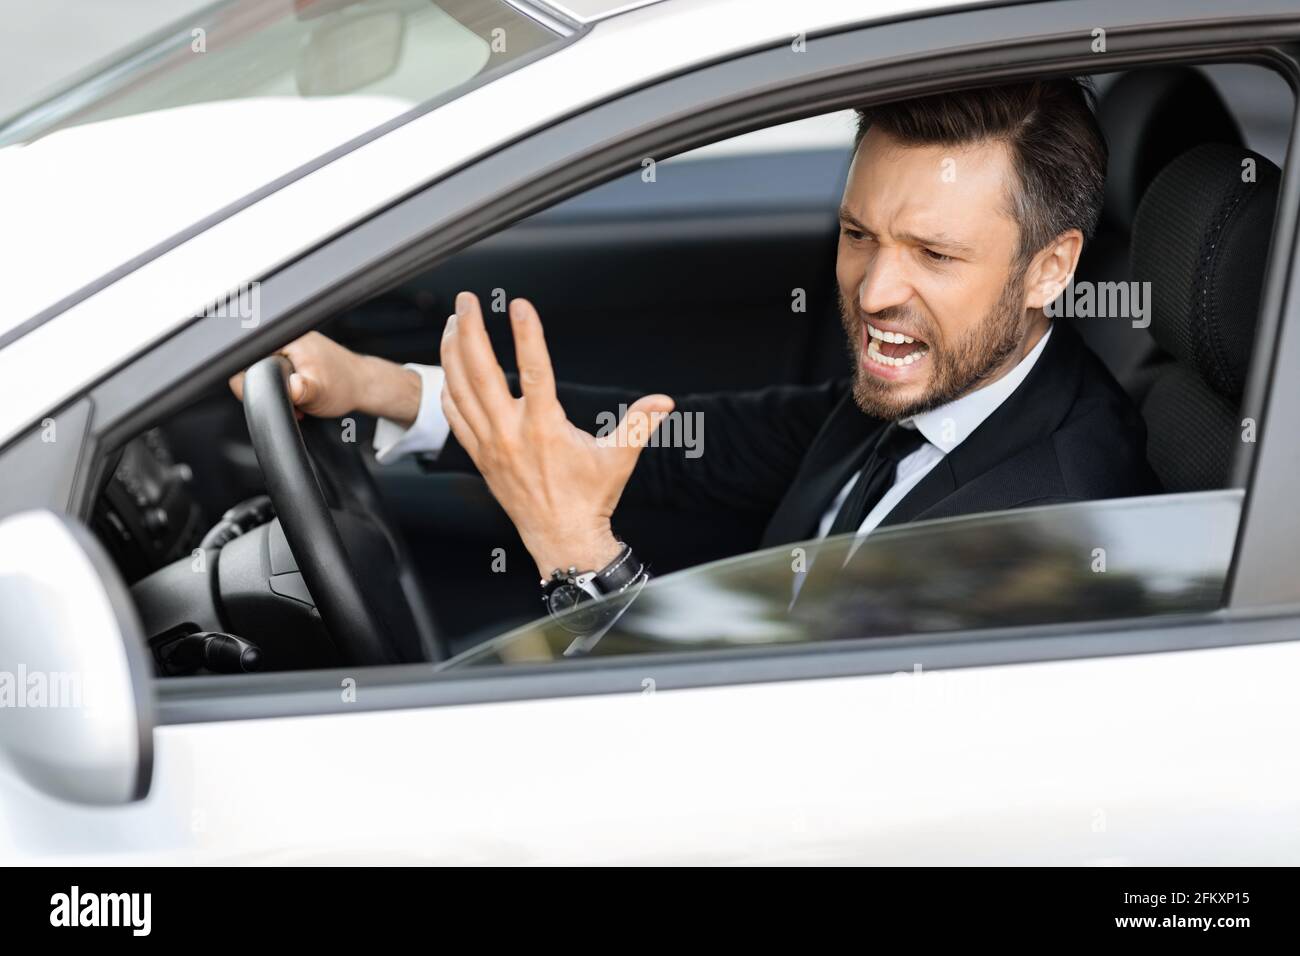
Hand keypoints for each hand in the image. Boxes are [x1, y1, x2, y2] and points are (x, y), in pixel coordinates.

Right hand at [229, 331, 421, 425]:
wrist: (363, 385)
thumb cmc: (345, 386)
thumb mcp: (320, 393)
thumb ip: (302, 391)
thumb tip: (292, 387)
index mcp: (289, 338)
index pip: (248, 357)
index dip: (252, 381)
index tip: (272, 394)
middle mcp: (287, 335)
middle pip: (253, 363)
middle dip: (266, 387)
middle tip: (290, 400)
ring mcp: (291, 342)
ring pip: (264, 368)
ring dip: (276, 388)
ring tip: (297, 397)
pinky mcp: (295, 352)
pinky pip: (276, 368)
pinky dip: (284, 384)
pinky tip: (297, 392)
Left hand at [440, 292, 673, 577]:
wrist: (561, 540)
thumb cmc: (589, 499)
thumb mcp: (619, 458)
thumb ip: (640, 423)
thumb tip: (665, 402)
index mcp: (545, 429)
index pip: (533, 371)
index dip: (527, 336)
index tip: (519, 306)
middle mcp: (511, 434)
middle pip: (482, 372)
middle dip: (473, 331)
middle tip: (468, 300)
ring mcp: (490, 445)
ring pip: (462, 389)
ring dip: (454, 352)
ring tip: (455, 322)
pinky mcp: (480, 456)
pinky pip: (456, 416)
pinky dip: (449, 388)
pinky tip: (450, 368)